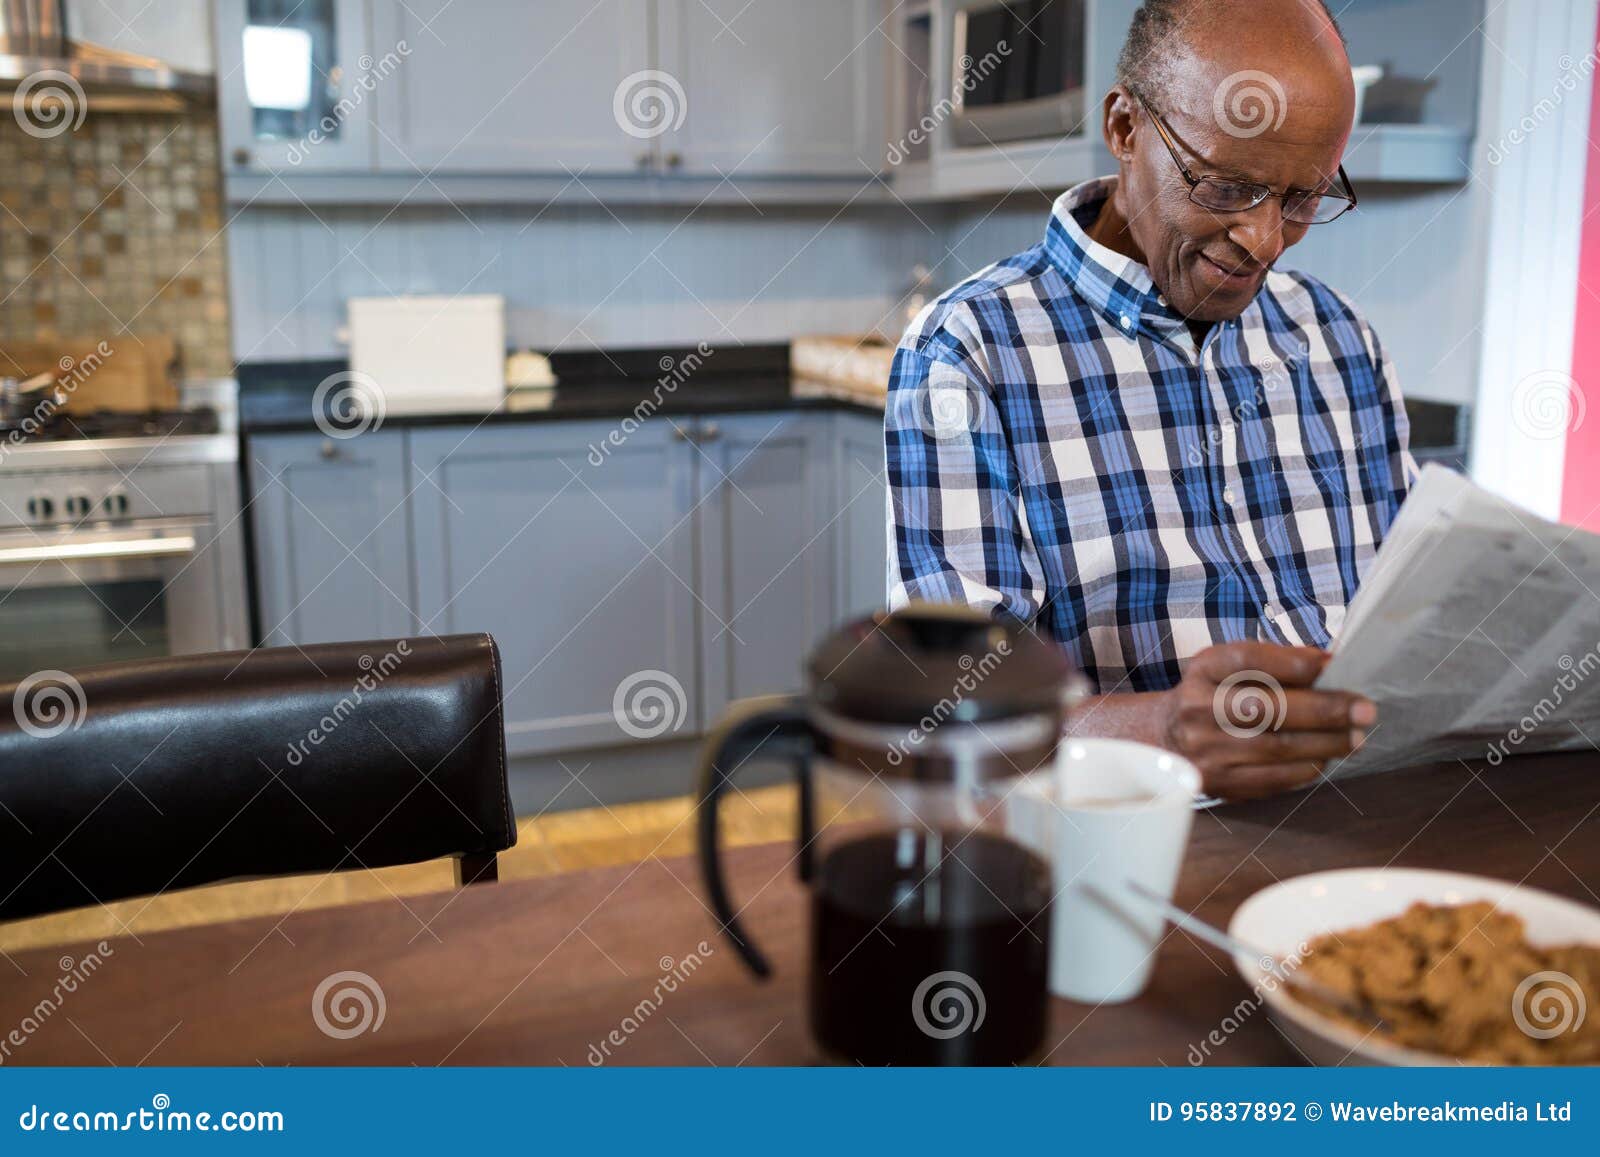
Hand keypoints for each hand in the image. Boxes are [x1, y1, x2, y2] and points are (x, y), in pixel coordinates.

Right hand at [1158, 642, 1376, 799]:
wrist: (1165, 739)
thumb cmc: (1212, 694)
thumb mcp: (1228, 666)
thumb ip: (1274, 660)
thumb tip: (1328, 662)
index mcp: (1203, 672)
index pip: (1245, 660)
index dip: (1291, 663)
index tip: (1333, 663)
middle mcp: (1198, 710)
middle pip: (1267, 708)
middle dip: (1324, 709)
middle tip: (1364, 710)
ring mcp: (1207, 751)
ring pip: (1277, 748)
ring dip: (1325, 743)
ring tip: (1355, 737)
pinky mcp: (1220, 784)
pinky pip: (1274, 779)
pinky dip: (1308, 767)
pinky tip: (1325, 756)